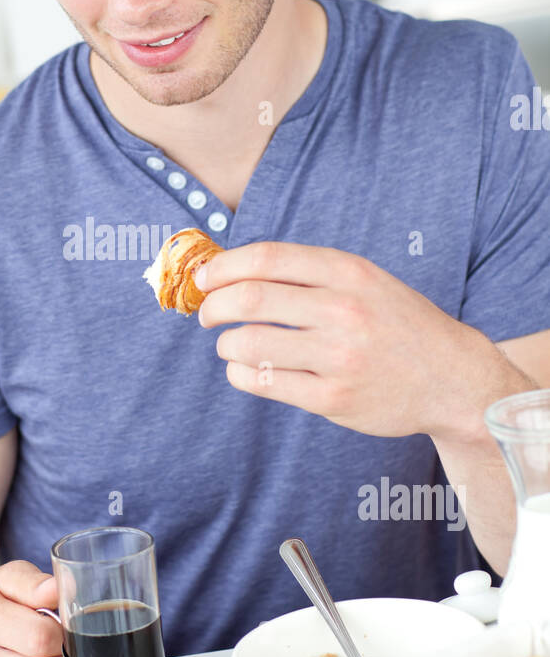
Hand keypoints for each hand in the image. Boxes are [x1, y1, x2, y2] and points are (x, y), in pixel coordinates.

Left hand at [194, 241, 490, 440]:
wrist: (452, 377)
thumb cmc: (397, 324)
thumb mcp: (365, 280)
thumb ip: (309, 273)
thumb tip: (232, 269)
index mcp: (348, 272)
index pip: (266, 259)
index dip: (223, 267)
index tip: (204, 278)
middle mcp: (343, 310)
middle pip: (249, 299)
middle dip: (213, 306)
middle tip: (206, 315)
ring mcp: (339, 356)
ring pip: (249, 344)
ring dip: (225, 344)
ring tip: (230, 345)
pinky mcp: (334, 397)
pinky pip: (264, 382)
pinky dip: (241, 374)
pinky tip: (245, 369)